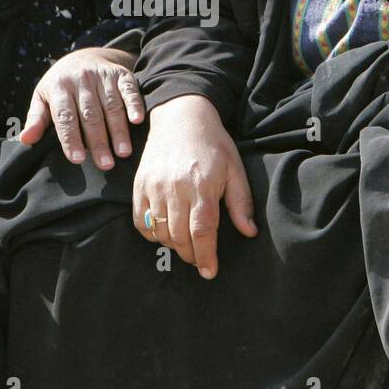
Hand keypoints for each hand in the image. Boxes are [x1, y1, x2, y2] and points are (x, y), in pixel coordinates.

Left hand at [18, 46, 144, 168]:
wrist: (84, 56)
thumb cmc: (61, 85)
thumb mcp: (43, 98)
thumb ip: (36, 119)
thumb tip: (26, 140)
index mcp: (59, 86)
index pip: (65, 116)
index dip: (71, 138)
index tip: (77, 159)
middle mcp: (81, 79)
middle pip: (90, 114)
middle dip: (98, 141)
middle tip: (105, 164)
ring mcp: (102, 75)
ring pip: (111, 106)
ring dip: (118, 130)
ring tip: (123, 153)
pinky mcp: (121, 74)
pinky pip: (128, 90)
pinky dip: (134, 104)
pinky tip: (137, 121)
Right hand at [131, 94, 257, 279]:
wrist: (181, 116)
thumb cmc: (212, 143)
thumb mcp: (235, 169)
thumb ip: (241, 202)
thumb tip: (250, 232)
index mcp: (202, 184)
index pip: (202, 231)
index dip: (206, 256)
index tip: (210, 272)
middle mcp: (175, 188)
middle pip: (179, 236)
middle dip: (191, 254)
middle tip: (200, 259)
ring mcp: (153, 186)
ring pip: (160, 231)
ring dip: (173, 245)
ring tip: (185, 244)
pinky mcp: (139, 185)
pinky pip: (140, 221)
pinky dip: (151, 233)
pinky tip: (164, 232)